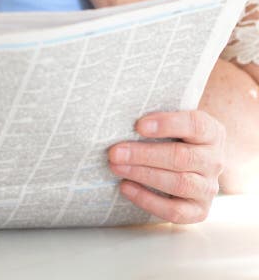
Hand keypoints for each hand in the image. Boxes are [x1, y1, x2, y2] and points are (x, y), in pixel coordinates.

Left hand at [108, 110, 224, 222]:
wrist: (194, 161)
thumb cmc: (174, 135)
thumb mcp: (173, 119)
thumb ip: (156, 117)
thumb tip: (121, 119)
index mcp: (211, 132)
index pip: (195, 125)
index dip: (167, 124)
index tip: (139, 125)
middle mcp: (214, 160)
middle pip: (181, 157)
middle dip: (144, 155)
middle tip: (115, 152)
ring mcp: (209, 188)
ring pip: (179, 183)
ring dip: (143, 175)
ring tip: (116, 167)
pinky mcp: (199, 210)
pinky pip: (176, 211)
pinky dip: (148, 200)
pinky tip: (126, 187)